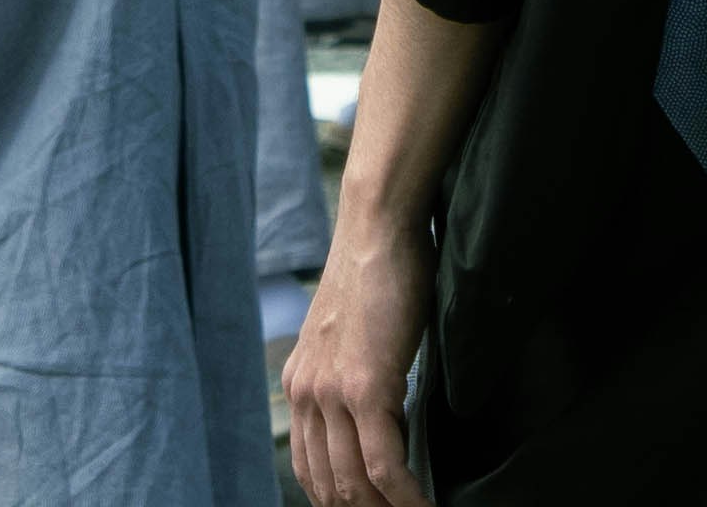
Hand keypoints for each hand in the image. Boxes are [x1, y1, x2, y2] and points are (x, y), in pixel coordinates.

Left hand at [281, 206, 432, 505]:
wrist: (378, 225)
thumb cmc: (380, 271)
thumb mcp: (353, 335)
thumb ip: (356, 377)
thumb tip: (385, 417)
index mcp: (300, 385)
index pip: (310, 469)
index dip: (340, 501)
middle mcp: (305, 395)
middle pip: (328, 486)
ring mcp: (331, 393)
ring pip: (354, 485)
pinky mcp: (364, 387)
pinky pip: (384, 466)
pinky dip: (406, 498)